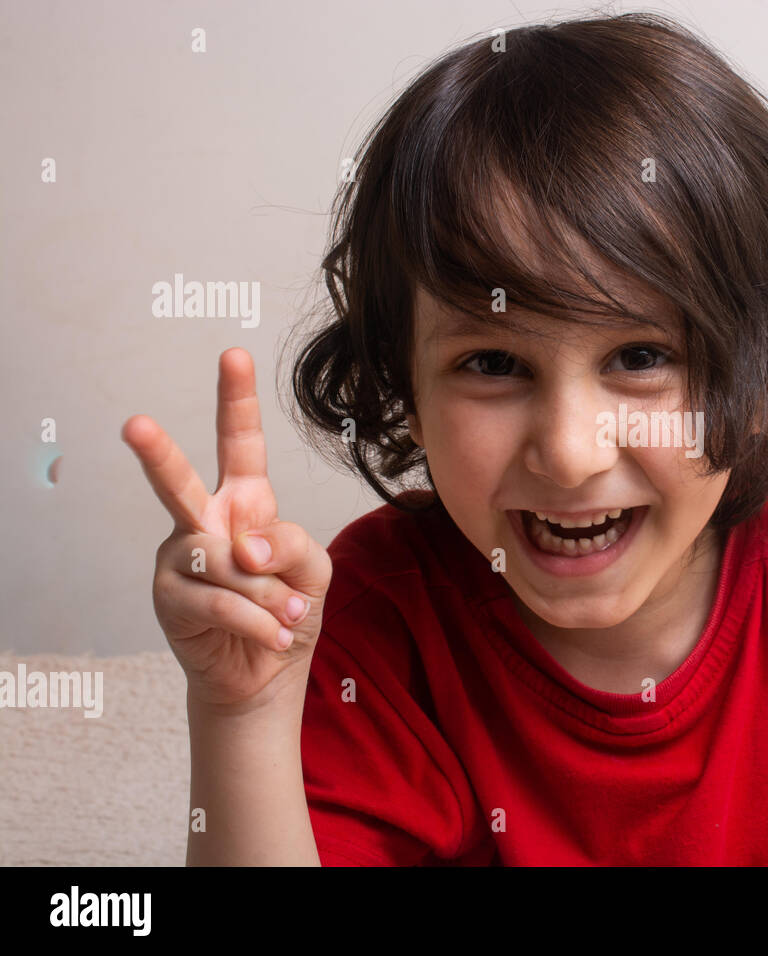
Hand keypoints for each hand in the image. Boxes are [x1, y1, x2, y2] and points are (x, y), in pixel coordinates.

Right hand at [121, 347, 332, 711]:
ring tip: (287, 615)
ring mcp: (180, 557)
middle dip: (155, 453)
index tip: (234, 354)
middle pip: (178, 481)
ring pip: (226, 561)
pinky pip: (220, 601)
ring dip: (270, 594)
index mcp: (245, 501)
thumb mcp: (313, 569)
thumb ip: (288, 544)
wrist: (266, 670)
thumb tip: (240, 547)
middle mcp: (203, 520)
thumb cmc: (288, 608)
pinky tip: (272, 635)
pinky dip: (258, 621)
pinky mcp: (169, 597)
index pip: (240, 443)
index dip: (237, 399)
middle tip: (134, 425)